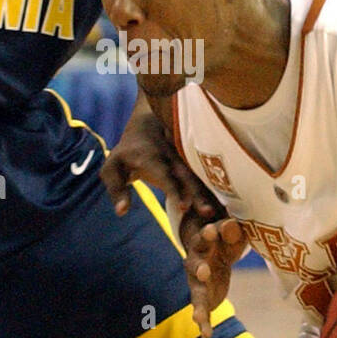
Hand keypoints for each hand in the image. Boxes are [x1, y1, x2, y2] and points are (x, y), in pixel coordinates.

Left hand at [100, 109, 217, 222]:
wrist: (148, 124)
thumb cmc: (127, 153)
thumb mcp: (112, 168)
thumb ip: (116, 190)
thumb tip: (122, 212)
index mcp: (152, 158)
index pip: (165, 175)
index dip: (175, 189)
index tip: (184, 207)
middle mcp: (172, 157)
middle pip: (187, 176)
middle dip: (197, 193)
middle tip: (208, 213)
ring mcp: (186, 158)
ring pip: (200, 175)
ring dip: (209, 192)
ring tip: (217, 211)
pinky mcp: (194, 161)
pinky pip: (206, 175)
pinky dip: (215, 189)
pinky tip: (224, 206)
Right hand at [180, 214, 245, 337]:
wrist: (215, 256)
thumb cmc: (225, 240)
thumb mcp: (231, 233)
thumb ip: (231, 230)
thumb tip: (231, 224)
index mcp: (204, 241)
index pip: (206, 235)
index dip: (210, 233)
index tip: (213, 229)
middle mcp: (196, 261)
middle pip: (195, 263)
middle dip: (199, 267)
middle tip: (204, 271)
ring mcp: (197, 281)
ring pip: (196, 290)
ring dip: (197, 302)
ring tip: (197, 315)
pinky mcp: (202, 298)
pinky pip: (201, 311)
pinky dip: (202, 323)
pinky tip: (205, 335)